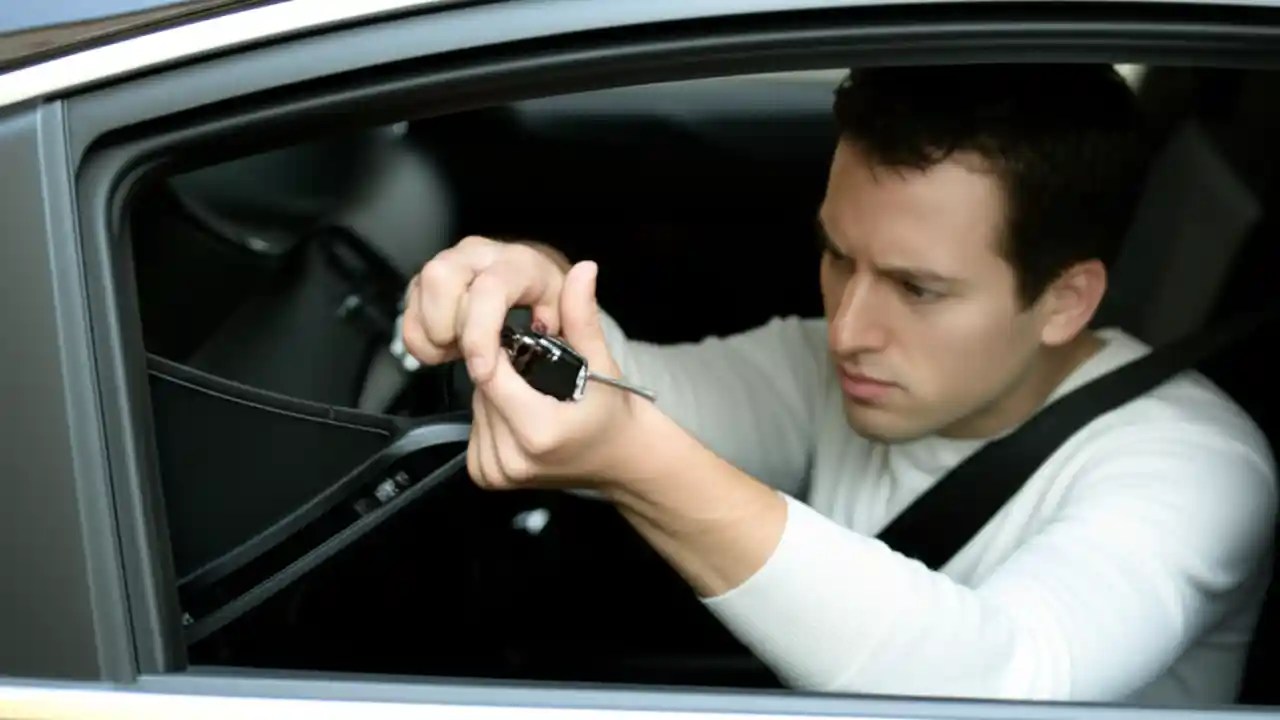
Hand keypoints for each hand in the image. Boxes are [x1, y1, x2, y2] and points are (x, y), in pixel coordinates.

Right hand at [401, 235, 566, 382]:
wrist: (541, 327)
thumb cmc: (562, 334)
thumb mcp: (582, 333)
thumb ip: (582, 312)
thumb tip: (587, 272)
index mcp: (523, 264)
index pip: (491, 288)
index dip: (480, 333)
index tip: (481, 371)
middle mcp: (484, 254)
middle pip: (442, 275)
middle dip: (448, 326)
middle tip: (469, 356)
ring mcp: (455, 264)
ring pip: (421, 287)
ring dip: (432, 332)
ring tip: (459, 352)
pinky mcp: (432, 282)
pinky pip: (408, 306)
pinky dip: (419, 336)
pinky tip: (446, 349)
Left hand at [467, 261, 647, 490]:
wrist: (623, 460)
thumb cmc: (614, 413)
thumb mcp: (601, 363)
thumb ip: (581, 317)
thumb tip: (582, 270)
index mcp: (539, 431)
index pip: (491, 374)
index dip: (498, 350)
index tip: (515, 339)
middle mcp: (513, 458)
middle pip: (481, 390)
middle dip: (501, 372)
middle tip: (534, 371)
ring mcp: (498, 472)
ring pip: (475, 408)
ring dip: (494, 393)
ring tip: (529, 392)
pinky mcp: (488, 477)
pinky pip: (474, 430)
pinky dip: (490, 416)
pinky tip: (519, 414)